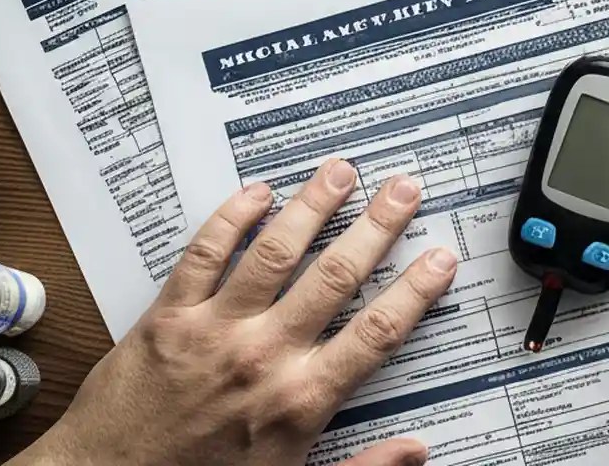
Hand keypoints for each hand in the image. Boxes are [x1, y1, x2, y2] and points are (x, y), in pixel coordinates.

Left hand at [11, 160, 456, 465]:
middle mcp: (263, 358)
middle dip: (377, 227)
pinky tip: (256, 193)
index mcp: (300, 402)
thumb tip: (416, 453)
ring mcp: (214, 332)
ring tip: (340, 171)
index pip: (377, 333)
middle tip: (403, 188)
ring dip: (312, 207)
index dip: (416, 291)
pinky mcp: (167, 318)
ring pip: (274, 253)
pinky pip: (203, 255)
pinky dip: (230, 219)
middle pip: (335, 278)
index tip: (441, 257)